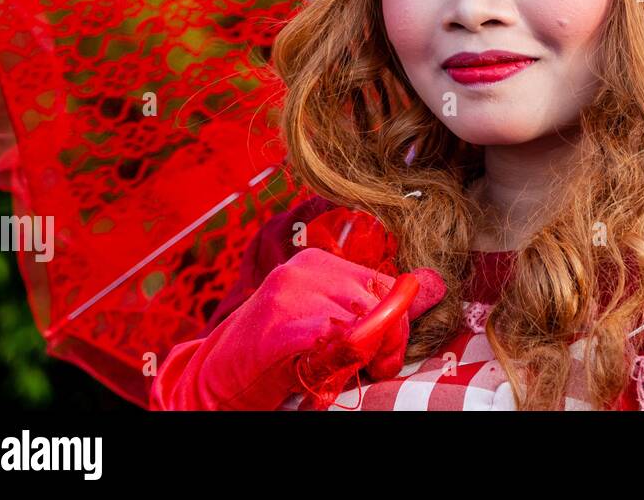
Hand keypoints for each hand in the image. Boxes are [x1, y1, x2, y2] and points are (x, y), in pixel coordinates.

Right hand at [149, 247, 444, 410]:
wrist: (211, 382)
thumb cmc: (274, 356)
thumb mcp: (325, 322)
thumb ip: (373, 306)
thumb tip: (432, 285)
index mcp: (316, 261)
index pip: (384, 282)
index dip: (394, 323)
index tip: (384, 355)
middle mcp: (305, 268)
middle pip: (380, 300)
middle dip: (385, 341)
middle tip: (370, 370)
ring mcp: (291, 293)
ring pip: (364, 321)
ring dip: (363, 358)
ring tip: (337, 374)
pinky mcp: (283, 325)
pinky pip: (341, 339)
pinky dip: (342, 364)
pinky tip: (323, 376)